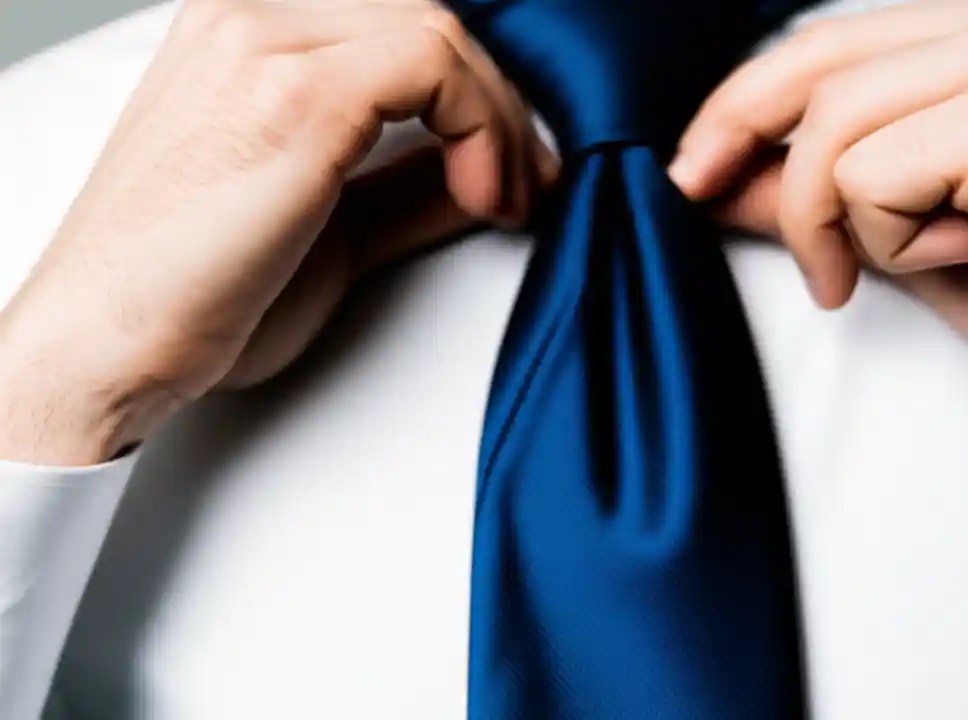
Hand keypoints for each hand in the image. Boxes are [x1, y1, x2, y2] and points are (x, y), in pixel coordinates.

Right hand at [0, 0, 555, 464]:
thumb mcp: (329, 222)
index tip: (507, 167)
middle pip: (426, 20)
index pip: (398, 26)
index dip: (473, 91)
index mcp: (245, 32)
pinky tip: (482, 196)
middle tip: (522, 185)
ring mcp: (267, 44)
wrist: (107, 346)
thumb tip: (482, 170)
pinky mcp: (297, 94)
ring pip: (439, 34)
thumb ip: (407, 184)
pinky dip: (482, 128)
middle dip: (497, 104)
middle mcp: (249, 16)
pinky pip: (434, 64)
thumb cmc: (191, 292)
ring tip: (501, 199)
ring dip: (497, 119)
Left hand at [671, 0, 967, 392]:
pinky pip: (878, 169)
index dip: (740, 104)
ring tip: (880, 271)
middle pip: (811, 65)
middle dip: (737, 139)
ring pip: (834, 125)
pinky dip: (889, 233)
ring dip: (831, 217)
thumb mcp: (912, 236)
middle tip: (700, 198)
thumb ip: (824, 198)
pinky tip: (957, 254)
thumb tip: (718, 181)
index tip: (695, 168)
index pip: (822, 46)